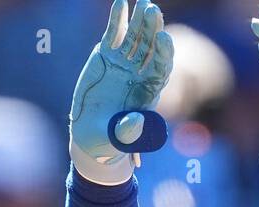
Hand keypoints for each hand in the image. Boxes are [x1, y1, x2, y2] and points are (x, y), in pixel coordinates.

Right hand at [69, 0, 174, 185]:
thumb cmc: (111, 140)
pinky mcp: (106, 57)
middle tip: (153, 11)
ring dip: (139, 20)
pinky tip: (121, 3)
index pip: (163, 67)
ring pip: (135, 37)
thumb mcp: (120, 140)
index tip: (165, 38)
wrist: (93, 135)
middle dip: (153, 29)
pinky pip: (114, 35)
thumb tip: (138, 121)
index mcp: (150, 90)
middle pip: (152, 47)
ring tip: (143, 2)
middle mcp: (140, 73)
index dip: (165, 52)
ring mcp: (124, 62)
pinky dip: (118, 19)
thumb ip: (130, 131)